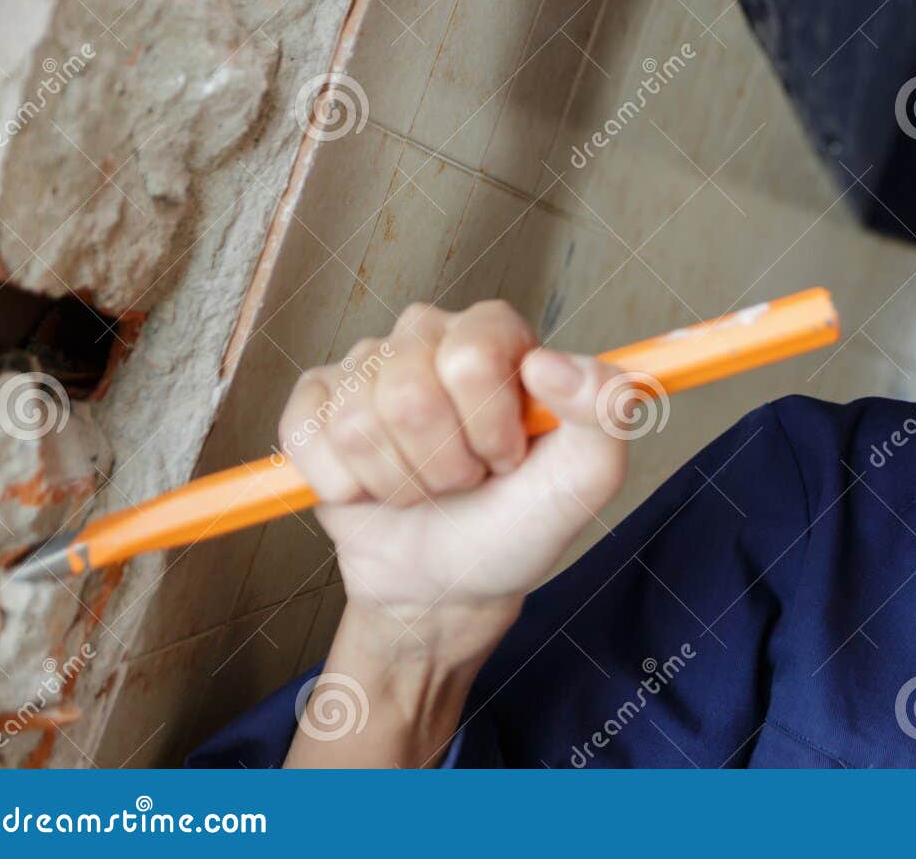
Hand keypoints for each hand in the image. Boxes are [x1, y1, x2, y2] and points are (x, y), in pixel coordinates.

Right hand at [279, 301, 631, 660]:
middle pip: (409, 393)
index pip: (473, 359)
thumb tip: (551, 364)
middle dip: (442, 464)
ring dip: (398, 483)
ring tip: (425, 488)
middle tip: (464, 479)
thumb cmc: (520, 523)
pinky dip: (343, 485)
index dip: (489, 428)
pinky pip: (309, 435)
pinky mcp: (315, 402)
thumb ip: (606, 410)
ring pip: (357, 422)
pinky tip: (371, 488)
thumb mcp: (587, 477)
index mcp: (496, 333)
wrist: (451, 583)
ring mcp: (366, 364)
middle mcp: (429, 333)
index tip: (508, 458)